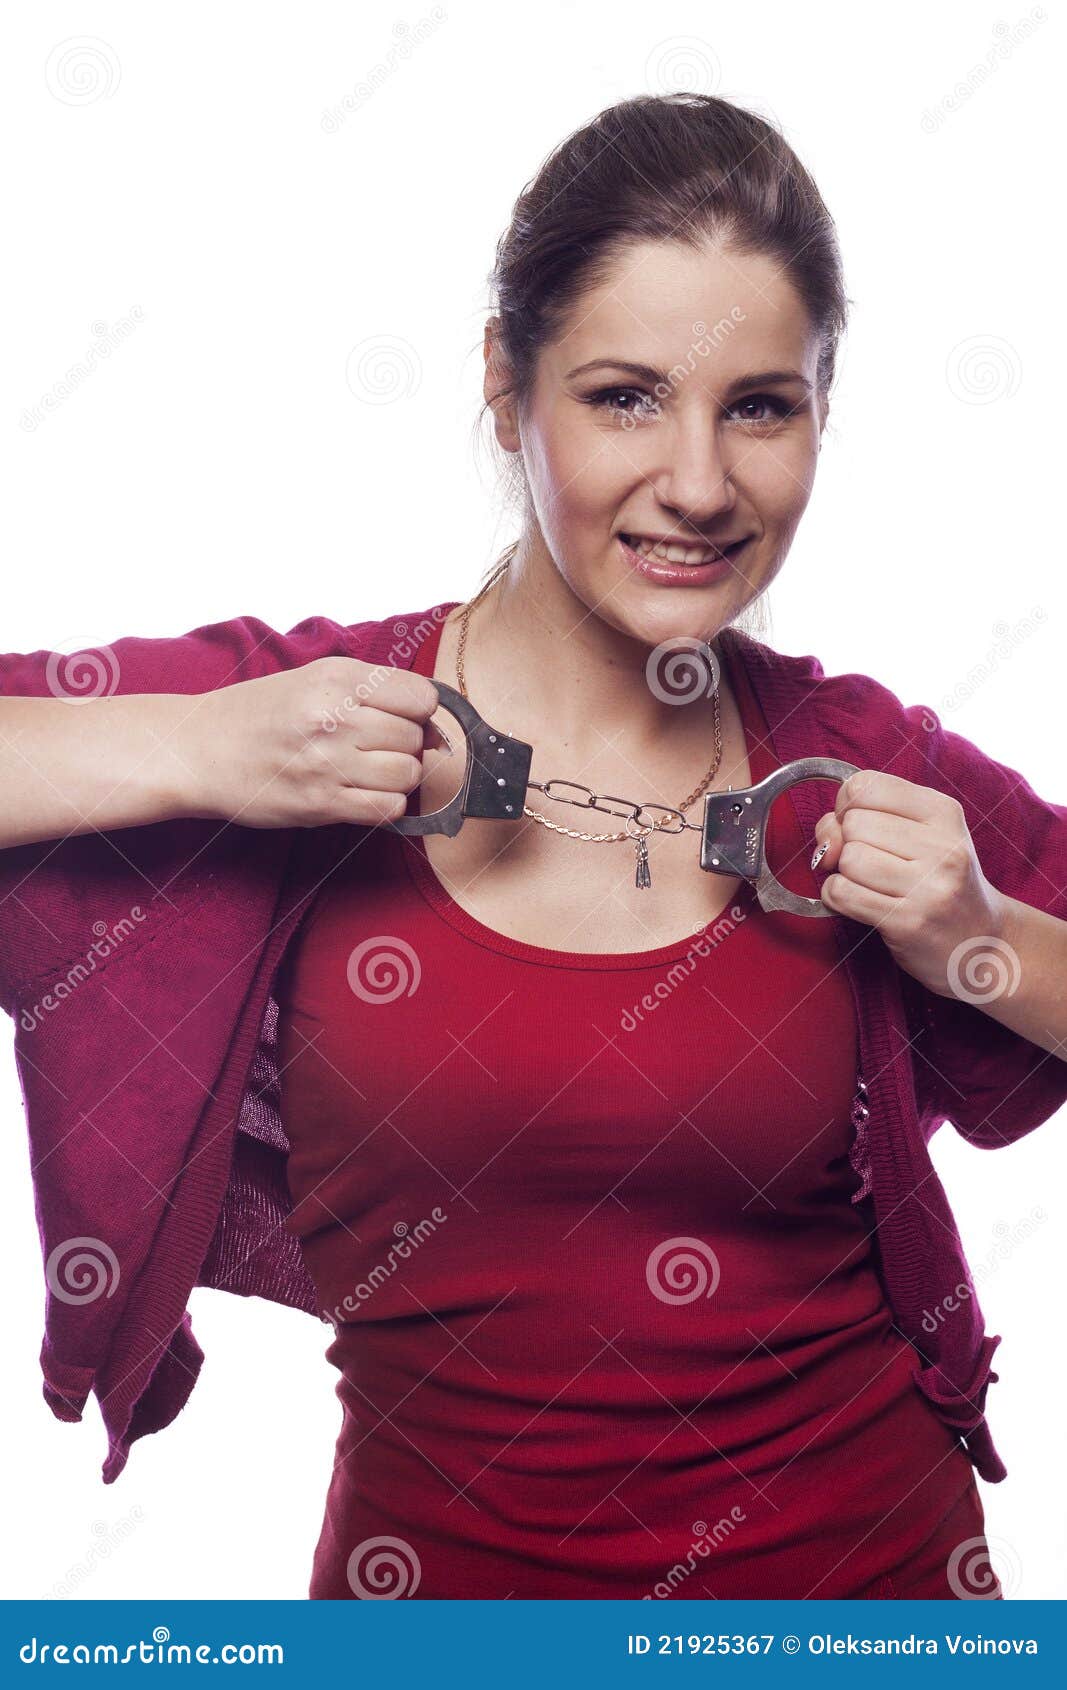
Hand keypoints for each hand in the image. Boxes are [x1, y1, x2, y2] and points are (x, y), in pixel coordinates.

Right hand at [182, 656, 451, 829]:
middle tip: (375, 747)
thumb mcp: (313, 678)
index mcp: (338, 679)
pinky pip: (387, 809)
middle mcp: (337, 717)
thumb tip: (434, 722)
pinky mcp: (321, 803)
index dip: (420, 711)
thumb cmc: (259, 713)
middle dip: (406, 744)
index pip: (422, 697)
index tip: (402, 718)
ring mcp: (329, 762)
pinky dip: (385, 805)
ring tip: (368, 770)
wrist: (200, 750)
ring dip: (398, 777)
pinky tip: (363, 793)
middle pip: (416, 737)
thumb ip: (373, 690)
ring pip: (408, 774)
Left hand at [810, 769, 1009, 997]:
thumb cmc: (938, 882)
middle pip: (853, 824)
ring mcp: (929, 886)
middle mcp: (942, 846)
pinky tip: (861, 904)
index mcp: (944, 812)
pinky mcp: (909, 922)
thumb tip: (827, 836)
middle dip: (848, 844)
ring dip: (844, 874)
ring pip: (848, 858)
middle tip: (871, 864)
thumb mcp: (919, 834)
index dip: (847, 806)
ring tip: (872, 886)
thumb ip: (863, 817)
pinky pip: (842, 894)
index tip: (863, 827)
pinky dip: (837, 898)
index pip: (866, 785)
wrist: (980, 942)